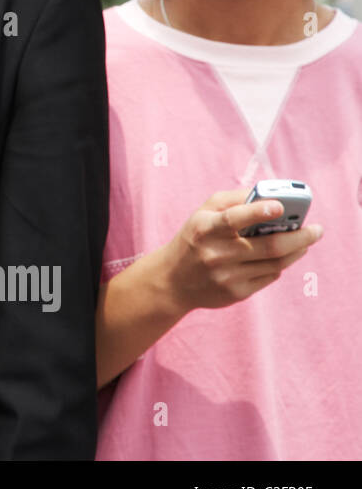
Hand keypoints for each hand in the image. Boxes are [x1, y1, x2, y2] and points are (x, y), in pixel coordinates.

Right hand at [160, 188, 322, 314]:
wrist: (172, 280)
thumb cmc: (194, 238)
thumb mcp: (203, 213)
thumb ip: (233, 200)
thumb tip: (269, 195)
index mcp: (205, 229)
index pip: (233, 219)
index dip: (258, 211)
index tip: (280, 206)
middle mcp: (216, 254)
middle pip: (269, 246)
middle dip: (300, 236)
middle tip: (316, 229)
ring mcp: (227, 276)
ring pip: (276, 263)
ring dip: (297, 250)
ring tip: (306, 241)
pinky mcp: (236, 293)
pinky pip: (270, 276)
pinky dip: (280, 264)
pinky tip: (283, 256)